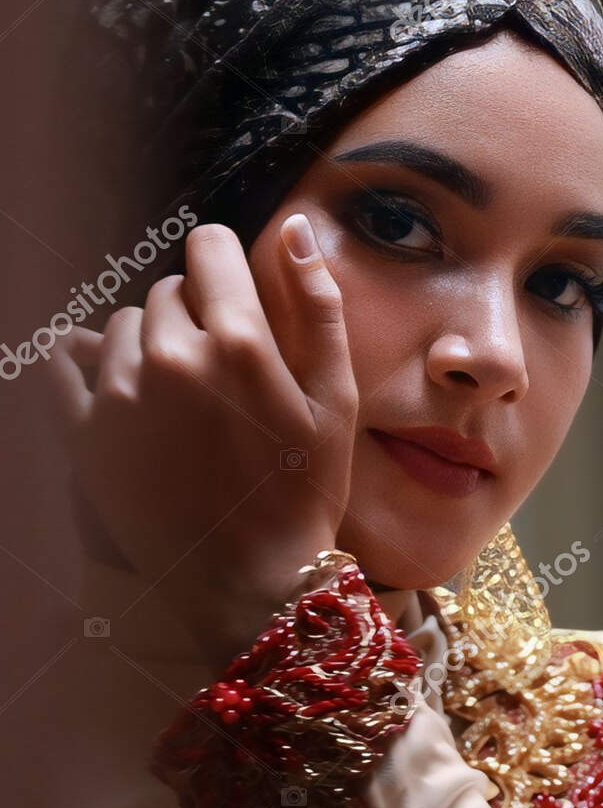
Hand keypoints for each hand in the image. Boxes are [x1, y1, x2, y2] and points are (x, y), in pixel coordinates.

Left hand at [44, 215, 358, 673]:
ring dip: (150, 343)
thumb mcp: (336, 398)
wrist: (249, 578)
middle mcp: (172, 357)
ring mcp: (120, 395)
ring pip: (122, 326)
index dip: (227, 267)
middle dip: (196, 315)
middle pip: (168, 291)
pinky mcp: (83, 431)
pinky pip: (62, 363)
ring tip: (182, 394)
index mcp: (239, 342)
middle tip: (223, 371)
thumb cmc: (304, 488)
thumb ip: (317, 305)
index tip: (239, 299)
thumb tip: (292, 228)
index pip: (209, 249)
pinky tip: (124, 392)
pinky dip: (88, 366)